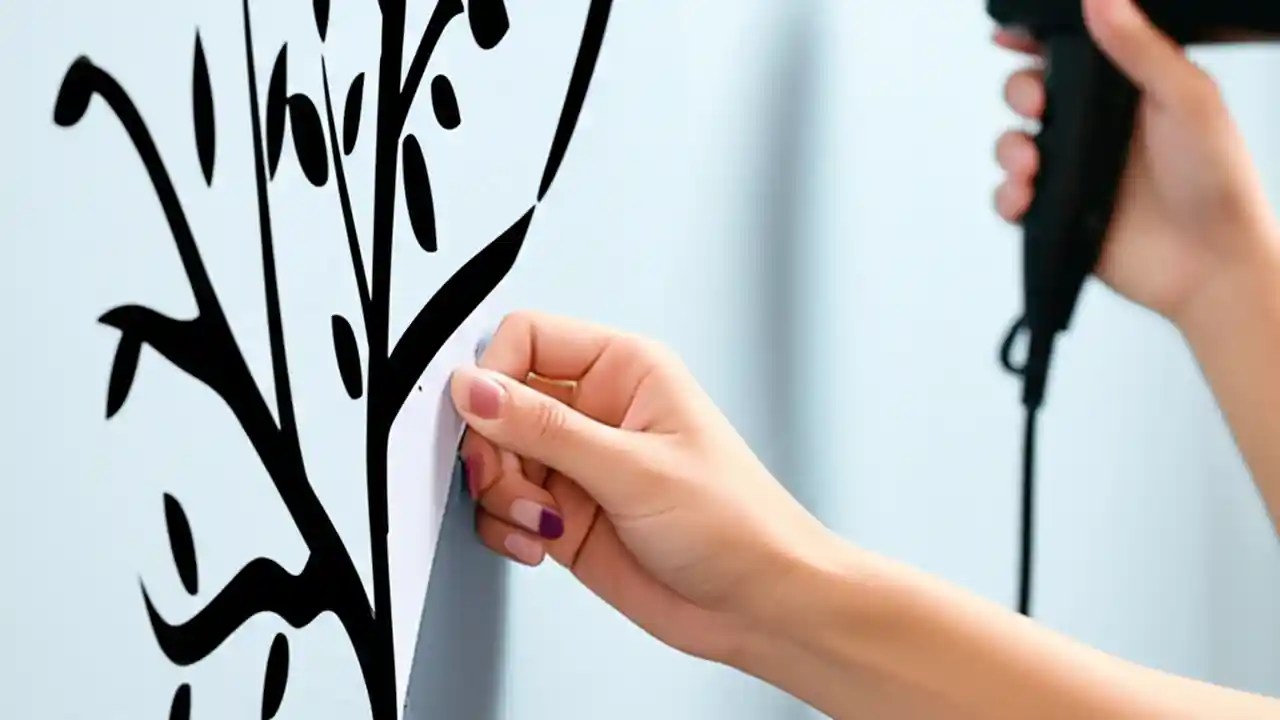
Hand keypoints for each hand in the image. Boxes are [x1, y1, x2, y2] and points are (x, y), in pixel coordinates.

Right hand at [449, 312, 838, 662]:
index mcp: (624, 368)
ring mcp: (579, 463)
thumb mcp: (634, 469)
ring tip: (543, 521)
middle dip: (495, 449)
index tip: (484, 419)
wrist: (760, 605)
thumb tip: (476, 388)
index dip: (492, 374)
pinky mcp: (566, 513)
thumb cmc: (736, 524)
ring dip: (502, 495)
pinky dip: (506, 527)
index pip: (527, 337)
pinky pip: (503, 506)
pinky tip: (541, 543)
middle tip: (517, 484)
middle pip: (499, 401)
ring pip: (495, 458)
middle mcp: (597, 409)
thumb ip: (545, 428)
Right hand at [994, 0, 1279, 325]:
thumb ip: (1139, 46)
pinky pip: (1008, 198)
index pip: (1070, 52)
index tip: (1011, 37)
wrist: (1210, 265)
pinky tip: (1026, 198)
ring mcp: (1073, 172)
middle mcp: (1094, 128)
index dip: (1034, 42)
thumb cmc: (1217, 182)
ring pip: (1012, 145)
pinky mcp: (1056, 213)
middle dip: (1019, 94)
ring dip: (1010, 150)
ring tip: (1033, 165)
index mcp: (1126, 91)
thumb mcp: (1185, 98)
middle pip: (1029, 93)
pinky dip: (1007, 197)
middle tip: (1038, 106)